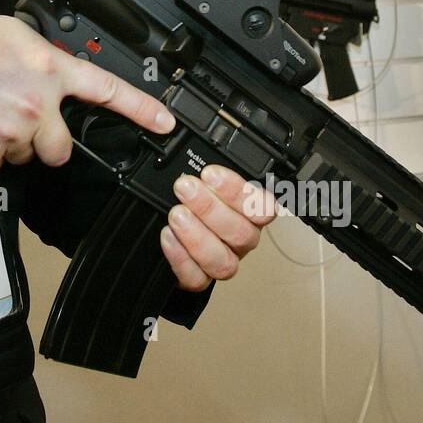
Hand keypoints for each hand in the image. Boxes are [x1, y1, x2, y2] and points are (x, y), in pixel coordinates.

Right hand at [0, 10, 175, 172]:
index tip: (164, 123)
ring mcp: (13, 133)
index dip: (141, 110)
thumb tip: (49, 72)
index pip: (106, 90)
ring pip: (26, 155)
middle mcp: (37, 104)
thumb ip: (39, 56)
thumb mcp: (8, 34)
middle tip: (21, 122)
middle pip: (62, 148)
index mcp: (47, 68)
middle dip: (46, 142)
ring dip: (11, 143)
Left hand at [161, 164, 277, 289]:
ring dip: (198, 237)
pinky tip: (168, 236)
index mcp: (247, 211)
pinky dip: (181, 259)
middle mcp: (240, 238)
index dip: (239, 191)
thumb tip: (182, 144)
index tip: (210, 174)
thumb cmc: (184, 193)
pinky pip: (198, 279)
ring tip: (176, 215)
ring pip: (224, 261)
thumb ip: (194, 160)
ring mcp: (221, 259)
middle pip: (242, 233)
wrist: (159, 227)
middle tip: (185, 188)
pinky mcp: (199, 278)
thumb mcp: (191, 169)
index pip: (262, 207)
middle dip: (210, 208)